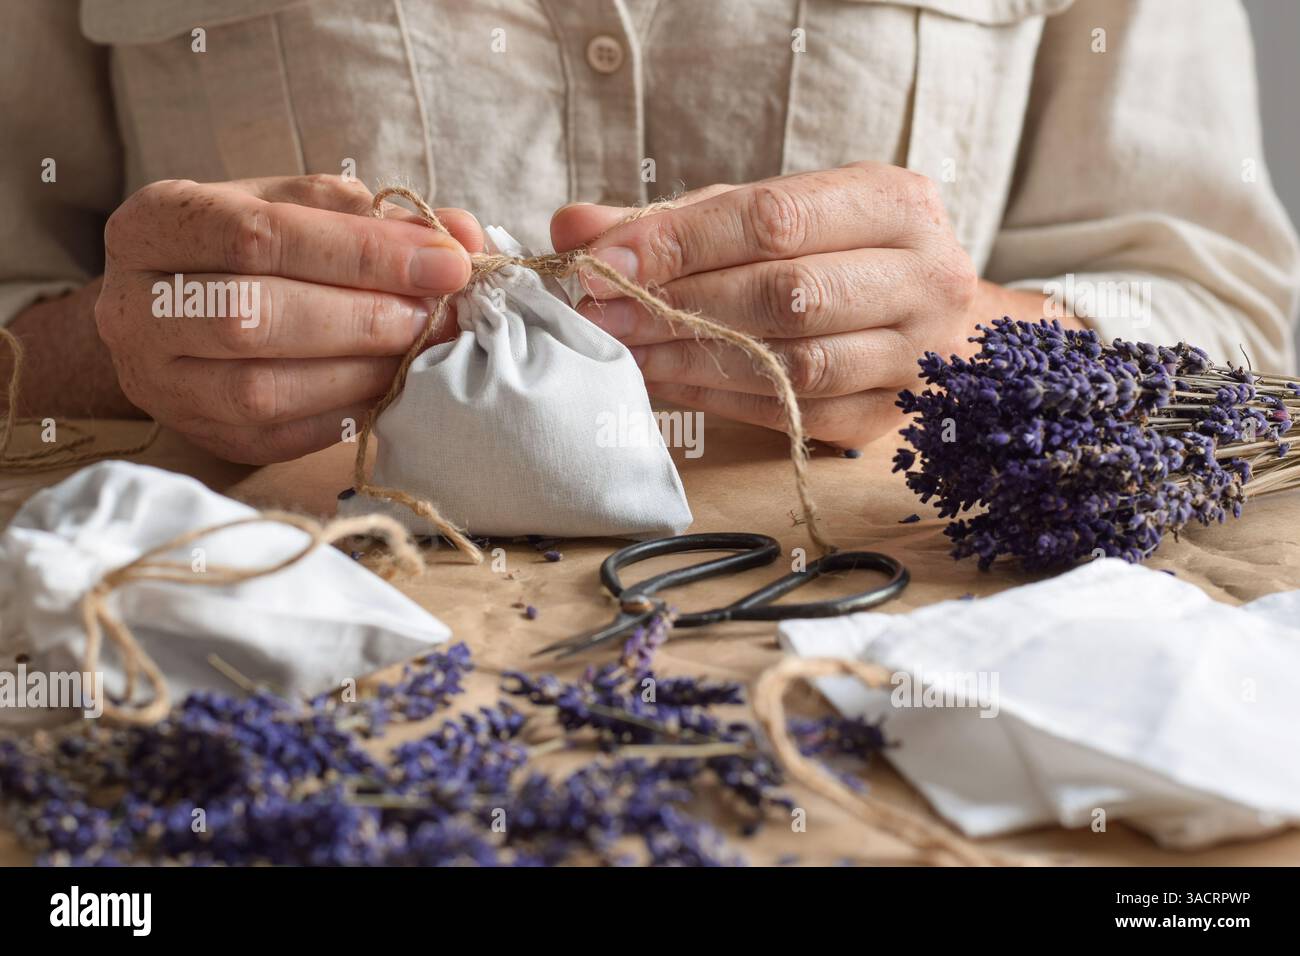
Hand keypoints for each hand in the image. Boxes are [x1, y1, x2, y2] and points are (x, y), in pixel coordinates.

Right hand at [95, 174, 481, 463]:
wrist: (173, 318)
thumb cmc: (244, 250)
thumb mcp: (293, 207)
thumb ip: (372, 216)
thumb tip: (462, 235)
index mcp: (156, 224)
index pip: (260, 236)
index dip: (363, 252)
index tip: (447, 261)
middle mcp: (137, 308)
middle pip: (255, 316)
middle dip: (365, 316)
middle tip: (439, 313)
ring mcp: (163, 383)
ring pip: (263, 389)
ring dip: (363, 370)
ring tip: (424, 348)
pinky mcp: (204, 436)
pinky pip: (283, 436)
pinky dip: (350, 410)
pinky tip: (394, 384)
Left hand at [551, 162, 1050, 447]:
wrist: (943, 322)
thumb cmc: (840, 255)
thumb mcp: (773, 216)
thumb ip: (676, 220)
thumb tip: (571, 229)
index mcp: (895, 202)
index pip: (775, 216)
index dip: (681, 239)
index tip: (603, 260)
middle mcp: (923, 276)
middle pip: (786, 293)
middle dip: (679, 304)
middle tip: (600, 314)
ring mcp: (916, 356)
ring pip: (792, 362)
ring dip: (693, 359)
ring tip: (625, 351)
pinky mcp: (891, 418)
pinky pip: (793, 412)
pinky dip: (720, 398)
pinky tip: (667, 383)